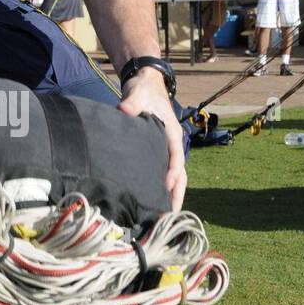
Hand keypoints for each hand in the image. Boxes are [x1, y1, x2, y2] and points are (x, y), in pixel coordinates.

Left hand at [119, 70, 186, 212]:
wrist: (145, 85)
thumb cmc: (144, 90)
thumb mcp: (138, 93)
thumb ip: (133, 101)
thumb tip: (124, 108)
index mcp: (171, 132)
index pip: (175, 156)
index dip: (173, 171)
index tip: (167, 185)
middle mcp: (172, 145)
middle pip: (179, 174)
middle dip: (176, 195)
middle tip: (170, 216)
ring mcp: (166, 151)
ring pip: (174, 178)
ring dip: (170, 197)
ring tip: (163, 219)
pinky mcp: (157, 154)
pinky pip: (163, 175)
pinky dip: (161, 191)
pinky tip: (152, 205)